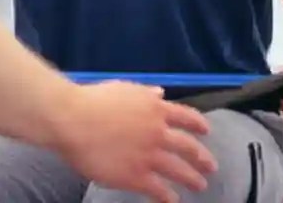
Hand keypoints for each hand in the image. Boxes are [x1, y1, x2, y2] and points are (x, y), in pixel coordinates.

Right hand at [53, 82, 217, 202]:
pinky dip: (168, 196)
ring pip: (179, 170)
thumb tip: (160, 93)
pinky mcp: (136, 175)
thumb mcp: (122, 89)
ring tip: (200, 185)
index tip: (206, 131)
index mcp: (154, 108)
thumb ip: (144, 93)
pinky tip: (172, 201)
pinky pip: (158, 189)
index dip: (198, 125)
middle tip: (211, 166)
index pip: (185, 116)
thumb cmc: (91, 100)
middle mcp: (157, 132)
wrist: (71, 119)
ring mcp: (149, 155)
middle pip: (188, 147)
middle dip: (202, 158)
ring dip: (192, 179)